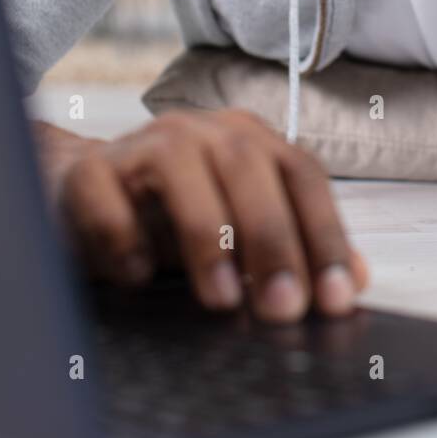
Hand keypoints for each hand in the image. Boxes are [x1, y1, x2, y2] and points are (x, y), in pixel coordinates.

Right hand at [34, 112, 369, 322]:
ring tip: (219, 299)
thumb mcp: (240, 230)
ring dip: (207, 236)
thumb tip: (354, 280)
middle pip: (249, 166)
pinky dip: (126, 239)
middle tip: (284, 307)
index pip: (301, 175)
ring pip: (180, 169)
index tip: (336, 295)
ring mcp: (141, 144)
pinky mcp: (89, 172)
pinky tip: (138, 277)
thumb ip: (296, 246)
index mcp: (248, 139)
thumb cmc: (173, 216)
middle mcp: (200, 131)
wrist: (82, 195)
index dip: (324, 233)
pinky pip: (107, 198)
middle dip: (272, 239)